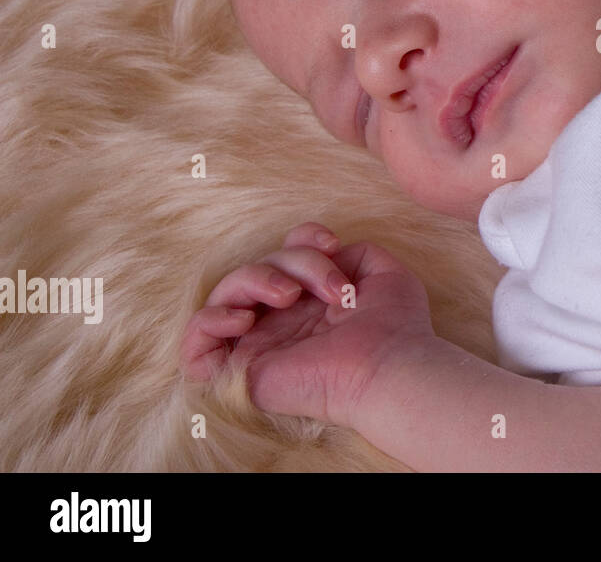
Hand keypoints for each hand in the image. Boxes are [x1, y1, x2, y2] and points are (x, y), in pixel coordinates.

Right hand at [180, 221, 437, 430]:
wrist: (387, 370)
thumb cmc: (394, 329)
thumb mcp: (383, 275)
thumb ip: (356, 253)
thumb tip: (329, 250)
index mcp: (312, 299)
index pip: (285, 256)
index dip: (301, 240)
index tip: (332, 244)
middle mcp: (282, 319)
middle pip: (261, 265)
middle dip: (296, 261)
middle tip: (333, 290)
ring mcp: (257, 343)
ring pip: (228, 290)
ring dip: (258, 279)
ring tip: (289, 296)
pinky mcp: (235, 370)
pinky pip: (196, 337)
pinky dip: (211, 318)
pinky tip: (244, 320)